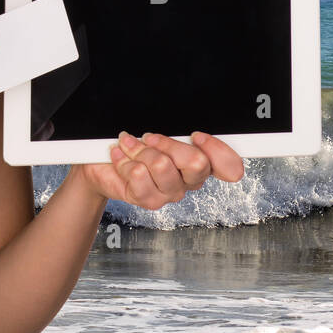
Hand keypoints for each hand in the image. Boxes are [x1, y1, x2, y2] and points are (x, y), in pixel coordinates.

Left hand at [75, 131, 244, 209]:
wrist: (102, 163)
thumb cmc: (135, 144)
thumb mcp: (159, 133)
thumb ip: (179, 133)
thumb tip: (191, 132)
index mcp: (201, 162)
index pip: (230, 165)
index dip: (216, 150)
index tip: (196, 136)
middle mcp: (189, 181)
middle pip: (196, 163)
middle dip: (168, 143)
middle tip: (149, 138)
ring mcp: (170, 193)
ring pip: (162, 165)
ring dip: (140, 150)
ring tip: (129, 147)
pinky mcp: (149, 201)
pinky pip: (140, 175)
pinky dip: (124, 160)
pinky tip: (121, 158)